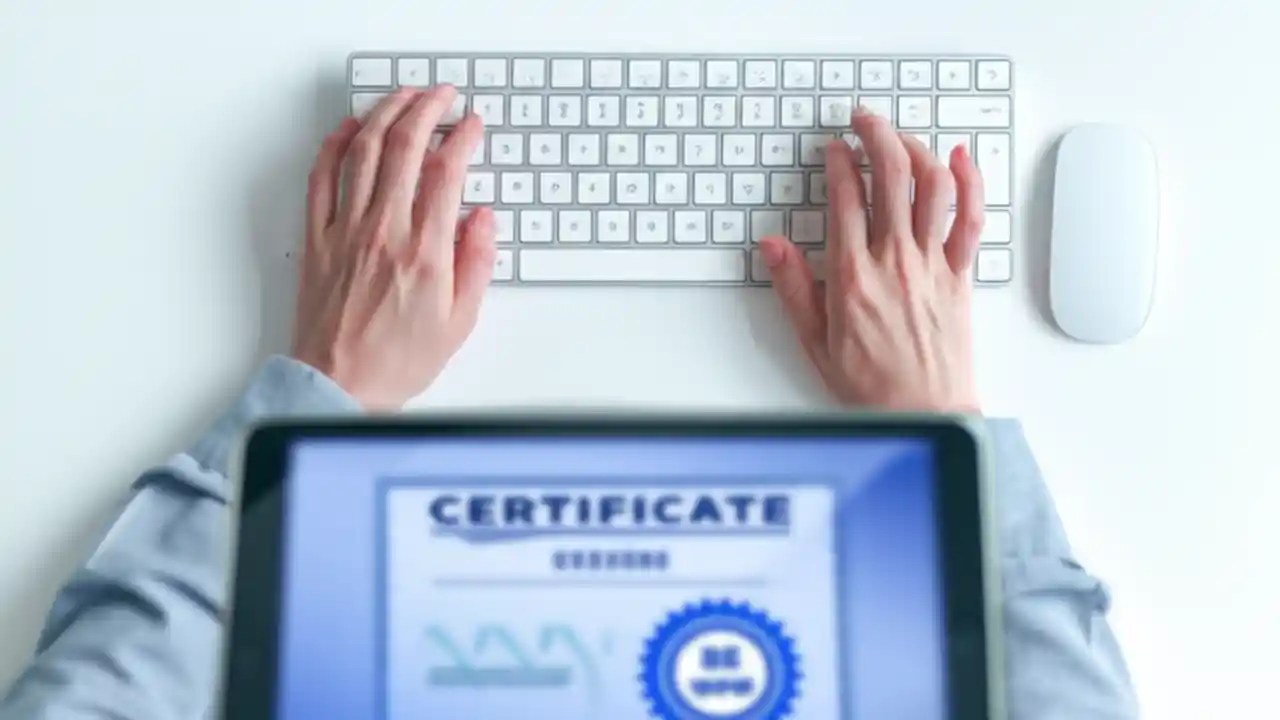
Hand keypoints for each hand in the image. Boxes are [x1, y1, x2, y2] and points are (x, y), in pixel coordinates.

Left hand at [291, 86, 495, 409]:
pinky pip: (321, 178)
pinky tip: (348, 129)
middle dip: (426, 109)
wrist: (340, 385)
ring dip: (384, 114)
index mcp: (425, 253)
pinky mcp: (318, 239)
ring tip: (403, 97)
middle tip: (441, 96)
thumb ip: (476, 263)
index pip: (446, 173)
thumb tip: (482, 217)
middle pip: (404, 148)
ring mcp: (345, 231)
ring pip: (362, 152)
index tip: (471, 124)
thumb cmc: (398, 360)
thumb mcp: (460, 320)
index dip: (462, 137)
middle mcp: (383, 232)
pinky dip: (334, 145)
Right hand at [760, 108, 983, 412]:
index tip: (832, 149)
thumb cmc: (870, 386)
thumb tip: (773, 246)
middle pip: (890, 176)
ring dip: (917, 150)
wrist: (923, 413)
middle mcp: (895, 261)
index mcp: (853, 276)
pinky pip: (970, 219)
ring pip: (931, 187)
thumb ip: (793, 287)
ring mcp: (932, 265)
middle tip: (863, 120)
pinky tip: (961, 159)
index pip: (845, 198)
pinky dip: (969, 183)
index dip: (837, 162)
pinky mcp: (960, 276)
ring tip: (900, 137)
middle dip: (874, 136)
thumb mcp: (813, 340)